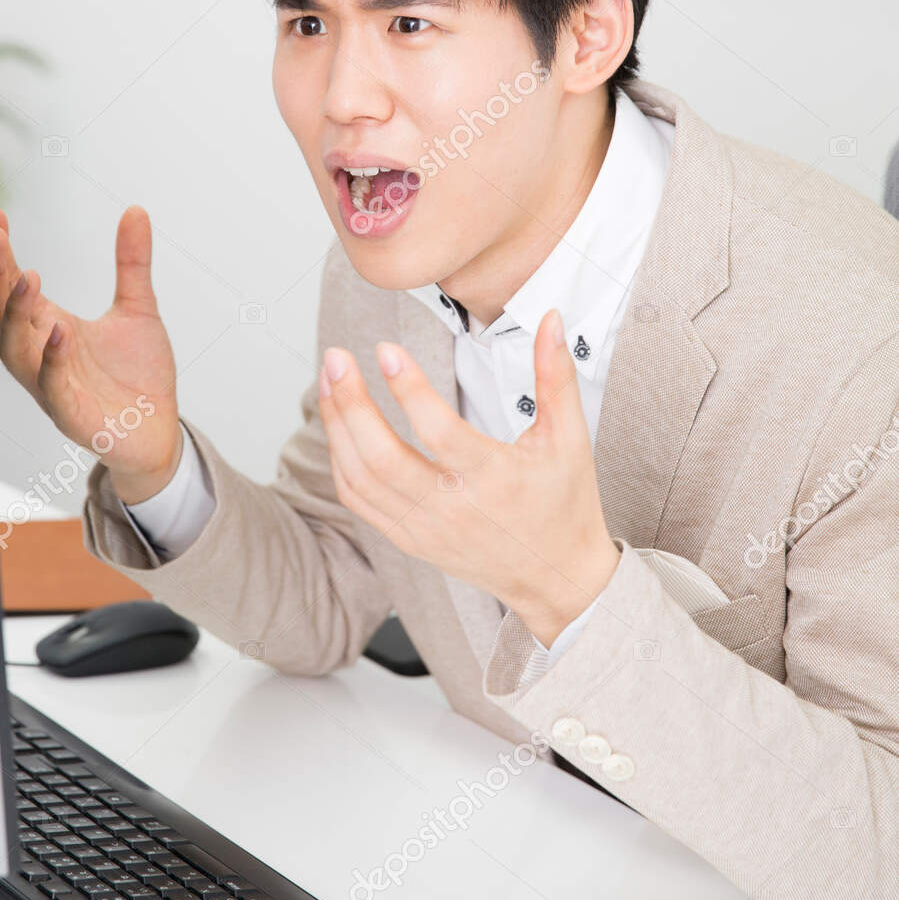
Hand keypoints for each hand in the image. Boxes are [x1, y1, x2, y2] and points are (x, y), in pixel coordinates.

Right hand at [0, 204, 181, 502]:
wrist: (159, 431)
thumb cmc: (138, 376)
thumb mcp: (139, 308)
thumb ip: (132, 262)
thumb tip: (136, 210)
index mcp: (48, 326)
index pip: (8, 286)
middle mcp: (40, 353)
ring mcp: (50, 385)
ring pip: (13, 350)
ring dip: (15, 314)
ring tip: (27, 277)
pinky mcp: (71, 414)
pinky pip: (51, 387)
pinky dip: (51, 360)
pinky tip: (59, 331)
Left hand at [317, 308, 620, 646]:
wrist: (557, 578)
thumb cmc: (564, 504)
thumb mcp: (570, 438)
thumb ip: (556, 376)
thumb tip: (551, 320)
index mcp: (495, 479)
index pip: (439, 432)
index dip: (409, 388)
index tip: (386, 349)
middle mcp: (453, 508)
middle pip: (383, 457)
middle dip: (352, 403)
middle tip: (337, 358)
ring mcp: (425, 528)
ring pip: (362, 479)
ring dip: (338, 427)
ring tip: (330, 380)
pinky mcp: (409, 539)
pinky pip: (360, 502)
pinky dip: (340, 462)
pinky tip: (338, 426)